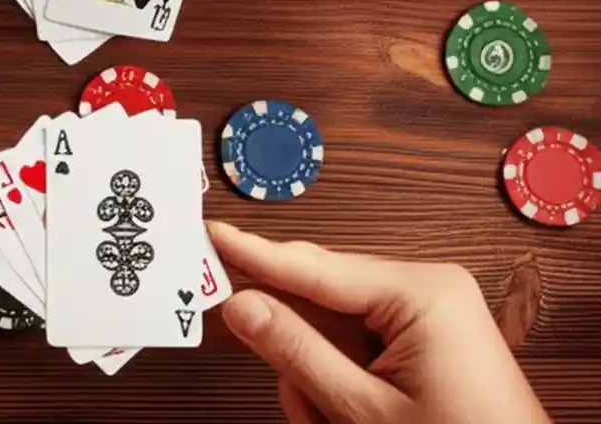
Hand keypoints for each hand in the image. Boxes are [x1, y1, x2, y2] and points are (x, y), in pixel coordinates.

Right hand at [210, 222, 550, 423]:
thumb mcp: (364, 411)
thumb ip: (297, 352)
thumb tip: (243, 306)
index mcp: (421, 292)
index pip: (313, 267)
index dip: (253, 254)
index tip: (211, 234)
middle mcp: (426, 290)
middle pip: (318, 299)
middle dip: (295, 352)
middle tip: (289, 386)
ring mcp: (427, 313)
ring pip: (330, 329)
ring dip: (317, 379)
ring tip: (331, 420)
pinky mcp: (425, 337)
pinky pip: (355, 344)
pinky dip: (339, 382)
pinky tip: (341, 414)